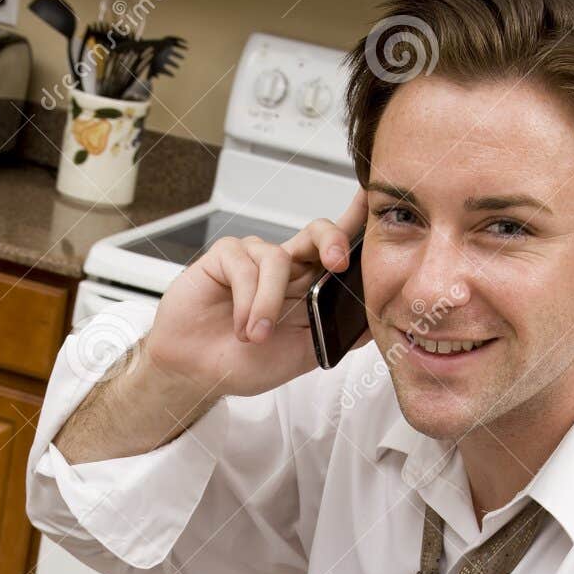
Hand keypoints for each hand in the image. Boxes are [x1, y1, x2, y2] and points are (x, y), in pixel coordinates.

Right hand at [145, 186, 368, 398]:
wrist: (198, 373)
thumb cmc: (244, 363)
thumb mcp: (302, 355)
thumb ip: (334, 334)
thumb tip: (374, 322)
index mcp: (305, 285)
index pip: (335, 248)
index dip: (356, 221)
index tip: (374, 199)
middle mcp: (282, 267)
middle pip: (317, 233)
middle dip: (332, 239)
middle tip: (337, 263)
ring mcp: (252, 259)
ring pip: (277, 259)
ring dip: (269, 305)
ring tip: (256, 336)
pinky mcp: (224, 257)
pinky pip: (244, 267)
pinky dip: (246, 302)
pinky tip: (240, 327)